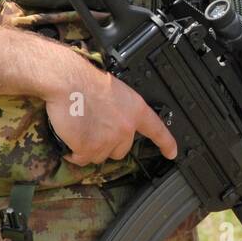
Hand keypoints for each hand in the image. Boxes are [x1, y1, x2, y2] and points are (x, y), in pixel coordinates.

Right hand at [46, 60, 177, 166]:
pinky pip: (82, 158)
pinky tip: (72, 136)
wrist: (69, 82)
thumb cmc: (87, 81)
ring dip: (90, 148)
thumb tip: (117, 123)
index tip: (172, 153)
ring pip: (100, 156)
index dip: (166, 143)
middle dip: (108, 144)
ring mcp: (109, 139)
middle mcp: (126, 127)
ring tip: (81, 128)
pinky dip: (75, 152)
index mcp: (136, 110)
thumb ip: (123, 111)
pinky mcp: (90, 148)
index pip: (157, 130)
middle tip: (94, 129)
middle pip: (121, 150)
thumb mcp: (117, 92)